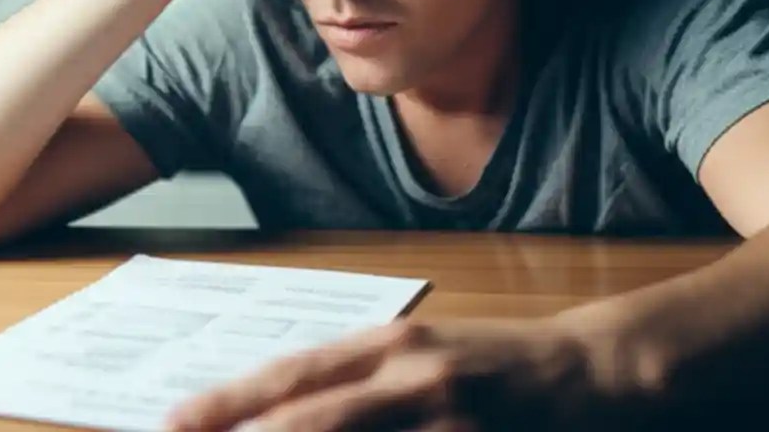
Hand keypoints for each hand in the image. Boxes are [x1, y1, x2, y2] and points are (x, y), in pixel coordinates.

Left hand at [166, 317, 646, 431]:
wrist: (595, 370)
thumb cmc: (494, 361)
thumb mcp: (418, 353)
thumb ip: (353, 379)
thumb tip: (280, 409)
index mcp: (390, 345)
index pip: (291, 375)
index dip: (227, 402)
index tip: (173, 423)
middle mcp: (410, 377)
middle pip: (308, 420)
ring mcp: (447, 420)